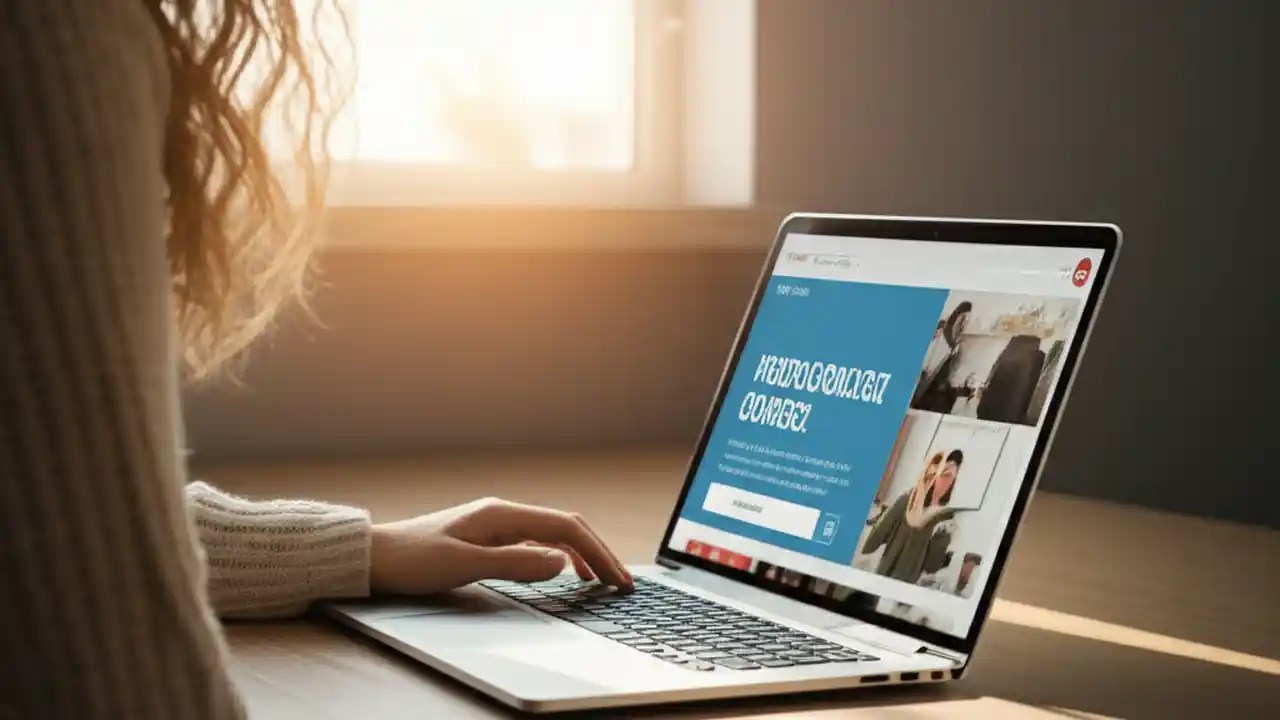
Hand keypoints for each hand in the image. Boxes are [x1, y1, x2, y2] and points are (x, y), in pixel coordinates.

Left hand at [369, 497, 632, 595]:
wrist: (375, 555)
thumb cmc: (413, 560)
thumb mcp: (465, 564)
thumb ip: (516, 562)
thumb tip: (562, 561)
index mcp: (502, 514)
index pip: (566, 527)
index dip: (597, 553)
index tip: (616, 578)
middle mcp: (503, 513)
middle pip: (566, 527)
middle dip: (598, 552)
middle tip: (620, 581)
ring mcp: (496, 524)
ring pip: (553, 533)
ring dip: (582, 554)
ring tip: (601, 579)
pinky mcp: (488, 536)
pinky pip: (537, 541)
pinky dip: (560, 555)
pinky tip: (564, 571)